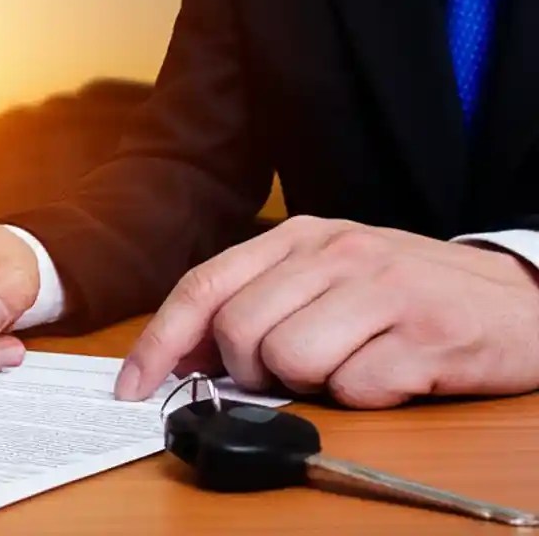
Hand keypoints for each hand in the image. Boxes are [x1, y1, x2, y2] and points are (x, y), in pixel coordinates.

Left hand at [115, 215, 538, 407]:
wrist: (519, 298)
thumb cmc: (408, 292)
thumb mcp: (328, 277)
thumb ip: (259, 302)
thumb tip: (186, 357)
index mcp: (300, 236)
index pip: (204, 286)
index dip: (160, 341)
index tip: (133, 385)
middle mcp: (336, 252)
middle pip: (238, 332)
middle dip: (251, 370)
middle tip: (295, 368)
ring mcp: (382, 289)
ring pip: (289, 360)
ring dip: (310, 383)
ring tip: (351, 362)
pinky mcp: (425, 333)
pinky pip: (353, 388)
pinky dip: (364, 397)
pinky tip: (391, 373)